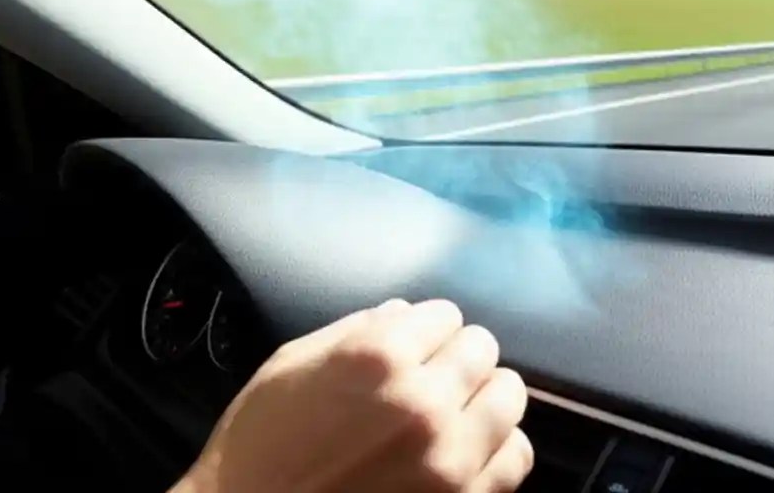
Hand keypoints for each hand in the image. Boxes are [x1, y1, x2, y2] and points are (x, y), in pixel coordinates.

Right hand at [170, 299, 531, 492]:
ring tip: (457, 410)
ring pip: (508, 397)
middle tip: (432, 378)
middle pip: (482, 350)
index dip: (425, 330)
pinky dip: (498, 447)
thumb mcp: (290, 367)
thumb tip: (404, 313)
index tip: (412, 348)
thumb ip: (354, 331)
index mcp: (378, 358)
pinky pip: (516, 456)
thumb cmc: (258, 445)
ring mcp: (450, 459)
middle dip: (456, 358)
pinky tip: (469, 450)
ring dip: (484, 396)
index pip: (445, 315)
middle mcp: (424, 402)